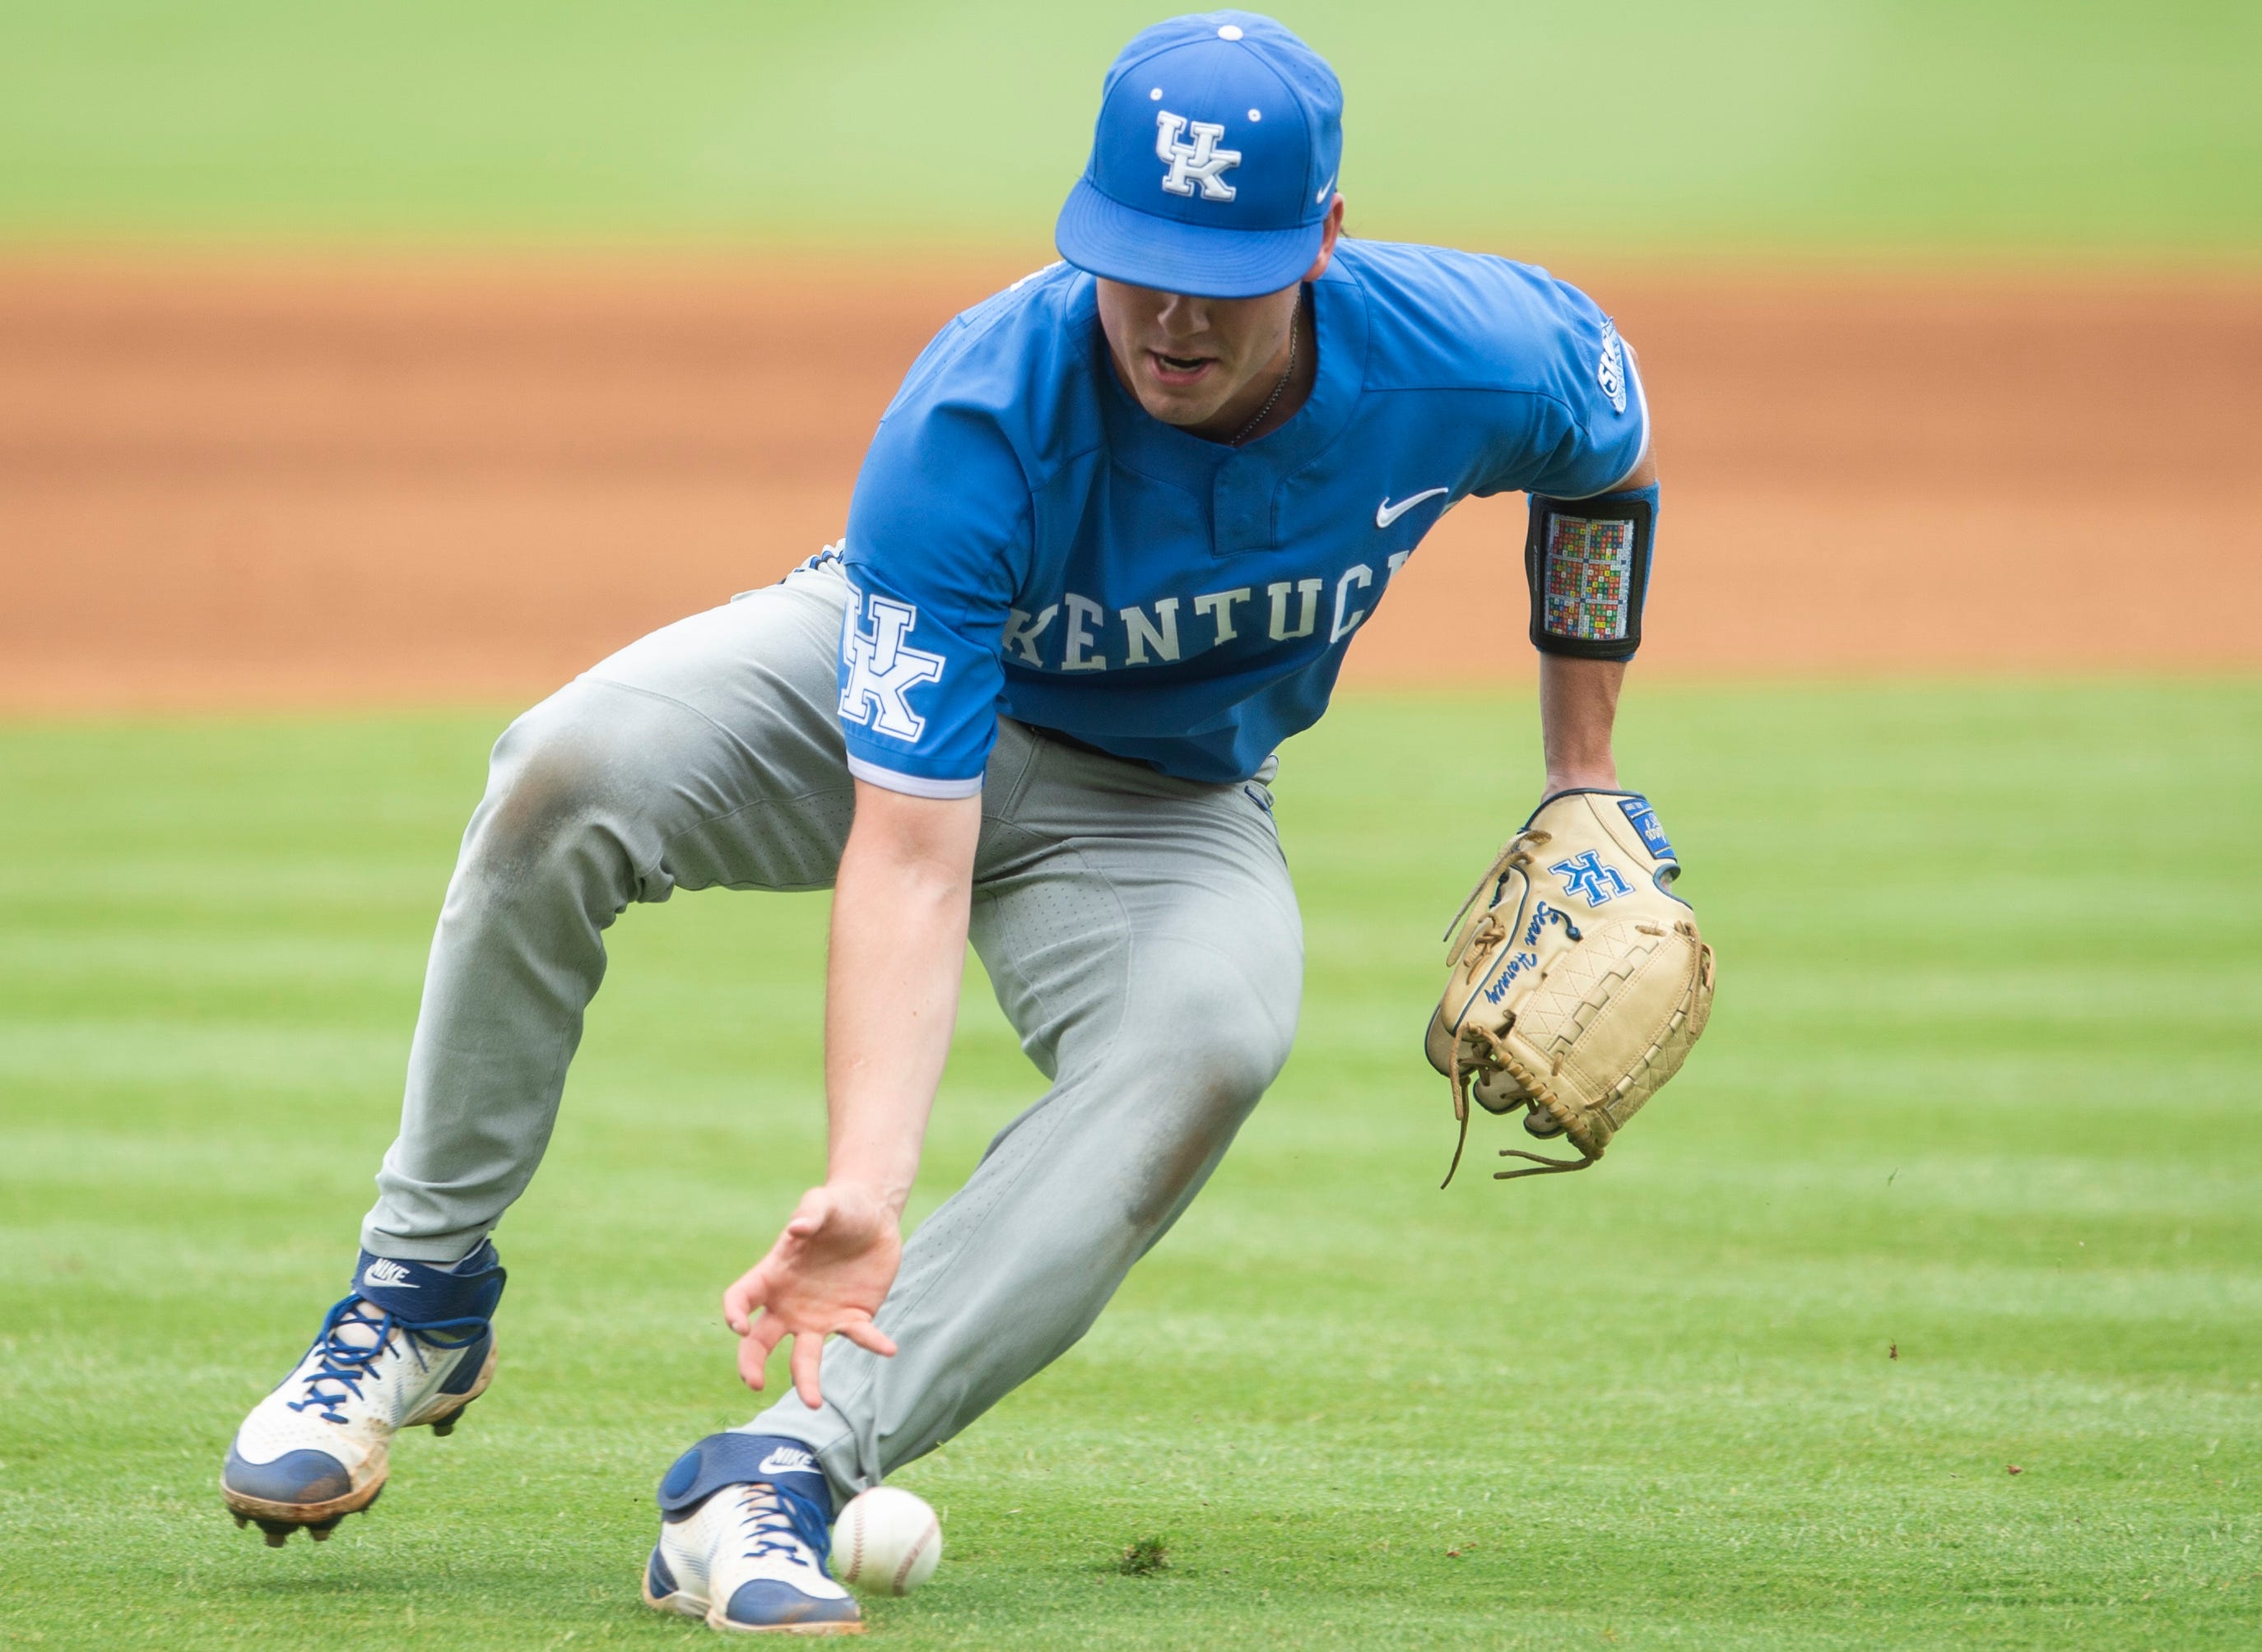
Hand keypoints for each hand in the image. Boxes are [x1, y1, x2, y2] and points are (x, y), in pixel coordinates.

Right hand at [721, 1183, 901, 1406]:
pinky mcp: (853, 1318)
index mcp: (771, 1275)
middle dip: (752, 1365)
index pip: (740, 1299)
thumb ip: (811, 1213)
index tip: (740, 1327)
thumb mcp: (824, 1202)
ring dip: (807, 1380)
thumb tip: (798, 1230)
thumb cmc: (839, 1207)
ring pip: (803, 1357)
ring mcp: (819, 1317)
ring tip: (815, 1403)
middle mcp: (788, 1305)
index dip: (734, 1314)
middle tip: (756, 1384)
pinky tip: (889, 1348)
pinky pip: (859, 1337)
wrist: (874, 1217)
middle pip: (760, 1342)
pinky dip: (873, 1344)